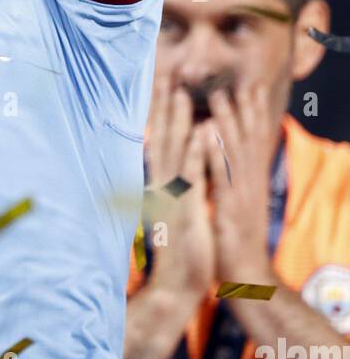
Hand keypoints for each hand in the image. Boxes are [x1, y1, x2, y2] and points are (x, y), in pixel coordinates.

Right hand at [143, 74, 214, 303]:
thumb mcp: (170, 209)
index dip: (160, 111)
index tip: (162, 82)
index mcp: (158, 182)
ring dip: (177, 121)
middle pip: (162, 137)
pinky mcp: (185, 210)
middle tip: (166, 74)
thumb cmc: (177, 248)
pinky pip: (191, 175)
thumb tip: (163, 157)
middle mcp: (160, 184)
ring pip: (175, 150)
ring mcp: (171, 196)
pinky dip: (196, 152)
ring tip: (181, 93)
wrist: (175, 284)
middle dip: (164, 106)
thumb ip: (167, 182)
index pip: (158, 138)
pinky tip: (200, 133)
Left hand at [204, 83, 276, 283]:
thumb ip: (230, 177)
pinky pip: (220, 176)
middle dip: (245, 109)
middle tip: (244, 81)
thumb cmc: (234, 238)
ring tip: (221, 95)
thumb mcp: (234, 203)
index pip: (252, 140)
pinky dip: (214, 154)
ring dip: (227, 122)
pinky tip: (208, 135)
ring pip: (233, 152)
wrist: (245, 275)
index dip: (253, 113)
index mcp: (248, 181)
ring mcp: (239, 195)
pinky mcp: (228, 209)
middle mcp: (247, 184)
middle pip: (248, 140)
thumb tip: (222, 153)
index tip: (251, 86)